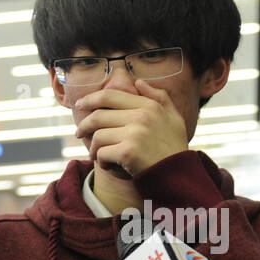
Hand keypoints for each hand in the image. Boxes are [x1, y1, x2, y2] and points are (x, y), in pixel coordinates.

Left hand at [73, 80, 187, 177]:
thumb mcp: (174, 118)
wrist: (180, 176)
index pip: (110, 96)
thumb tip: (139, 82)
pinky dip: (101, 162)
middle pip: (98, 116)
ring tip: (97, 155)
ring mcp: (135, 134)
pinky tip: (109, 166)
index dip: (90, 99)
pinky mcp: (129, 152)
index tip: (80, 105)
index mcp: (149, 106)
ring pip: (98, 136)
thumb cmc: (175, 148)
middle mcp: (142, 116)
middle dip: (84, 125)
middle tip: (79, 133)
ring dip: (94, 148)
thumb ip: (160, 97)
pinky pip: (102, 153)